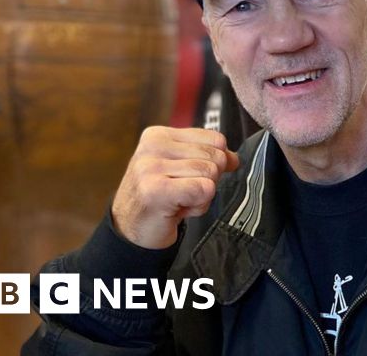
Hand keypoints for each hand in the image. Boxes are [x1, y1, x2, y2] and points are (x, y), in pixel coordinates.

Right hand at [111, 126, 239, 248]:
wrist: (132, 231)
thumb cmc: (160, 199)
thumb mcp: (183, 169)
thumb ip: (208, 157)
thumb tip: (234, 158)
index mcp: (159, 135)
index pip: (216, 139)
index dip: (216, 163)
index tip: (191, 177)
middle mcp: (153, 146)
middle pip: (216, 157)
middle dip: (208, 181)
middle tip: (182, 193)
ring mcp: (151, 167)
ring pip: (211, 174)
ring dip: (202, 196)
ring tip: (178, 201)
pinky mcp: (156, 189)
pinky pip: (204, 189)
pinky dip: (199, 205)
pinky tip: (178, 209)